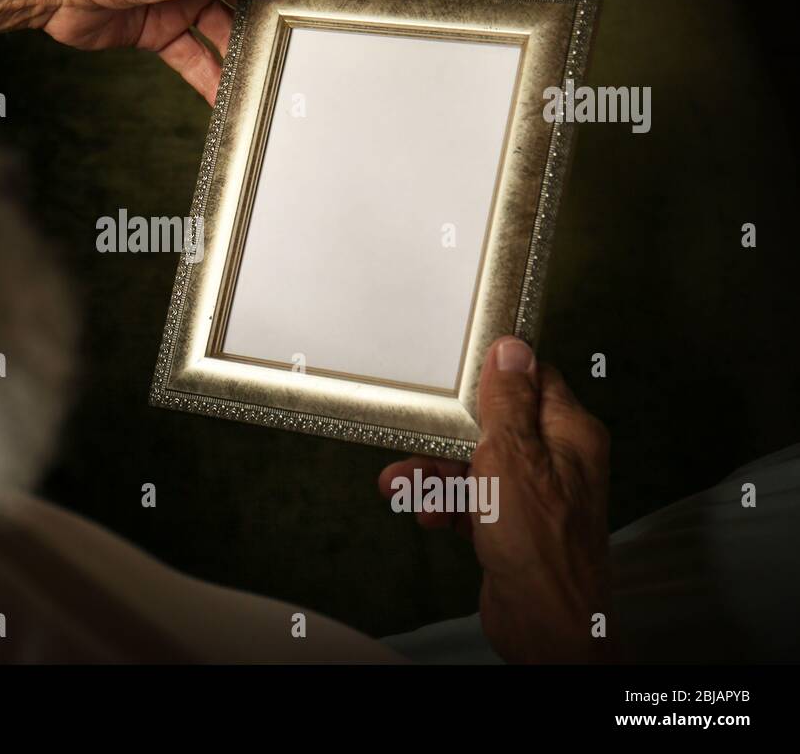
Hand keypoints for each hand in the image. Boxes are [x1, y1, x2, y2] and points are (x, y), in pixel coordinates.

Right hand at [377, 336, 612, 662]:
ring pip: (476, 465)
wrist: (544, 623)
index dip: (493, 376)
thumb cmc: (538, 546)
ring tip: (404, 486)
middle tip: (415, 446)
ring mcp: (535, 495)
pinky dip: (446, 505)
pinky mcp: (513, 526)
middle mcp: (556, 461)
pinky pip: (472, 500)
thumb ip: (507, 402)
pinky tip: (427, 514)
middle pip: (494, 426)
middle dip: (446, 438)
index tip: (455, 377)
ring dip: (436, 475)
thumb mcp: (511, 457)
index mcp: (568, 434)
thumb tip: (511, 348)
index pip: (533, 380)